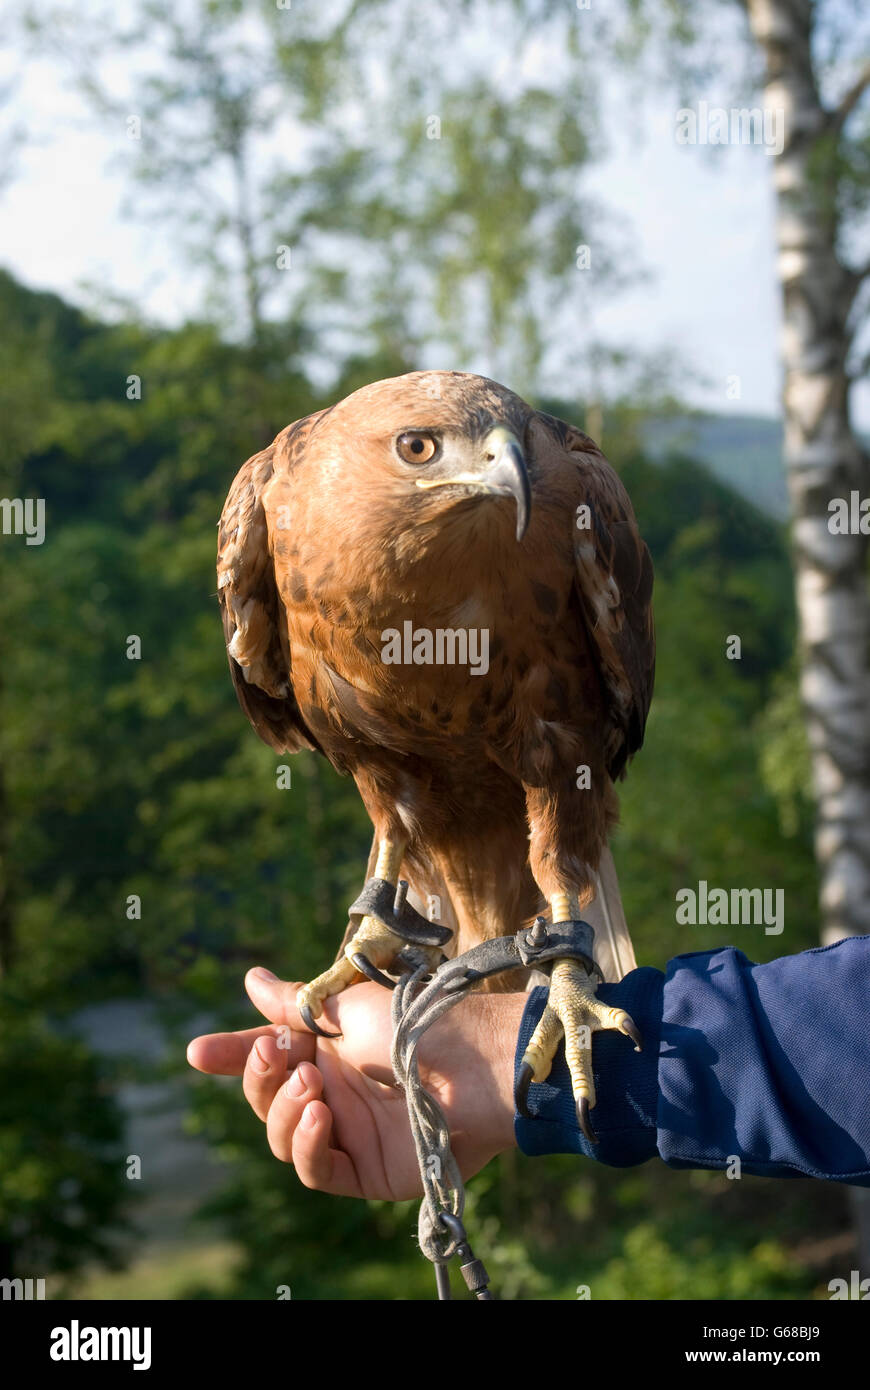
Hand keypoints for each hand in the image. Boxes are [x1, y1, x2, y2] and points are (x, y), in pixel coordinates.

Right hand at [187, 969, 523, 1200]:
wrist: (474, 1062)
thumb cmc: (415, 1023)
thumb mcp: (347, 1006)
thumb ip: (294, 1004)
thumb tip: (250, 979)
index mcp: (329, 1051)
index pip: (269, 1058)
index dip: (235, 1055)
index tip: (198, 1052)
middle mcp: (335, 1093)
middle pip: (268, 1099)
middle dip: (259, 1076)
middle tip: (277, 1052)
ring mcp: (350, 1134)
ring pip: (284, 1136)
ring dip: (282, 1110)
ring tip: (311, 1086)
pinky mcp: (368, 1172)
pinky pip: (316, 1170)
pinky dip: (306, 1145)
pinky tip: (317, 1117)